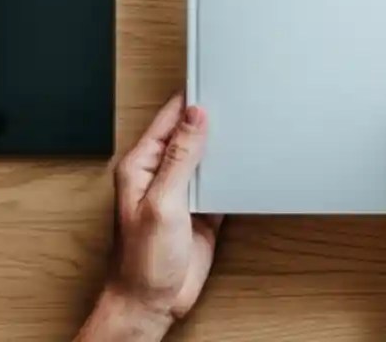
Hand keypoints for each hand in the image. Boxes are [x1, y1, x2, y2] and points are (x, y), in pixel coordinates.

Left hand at [76, 92, 222, 341]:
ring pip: (207, 157)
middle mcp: (159, 175)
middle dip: (211, 120)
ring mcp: (181, 192)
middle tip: (236, 103)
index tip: (212, 83)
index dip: (190, 101)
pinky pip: (219, 183)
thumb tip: (194, 118)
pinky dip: (232, 175)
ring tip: (245, 131)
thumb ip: (179, 159)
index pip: (168, 120)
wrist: (152, 301)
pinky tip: (244, 166)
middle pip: (189, 134)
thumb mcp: (162, 203)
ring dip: (223, 148)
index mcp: (140, 166)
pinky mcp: (201, 210)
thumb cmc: (141, 262)